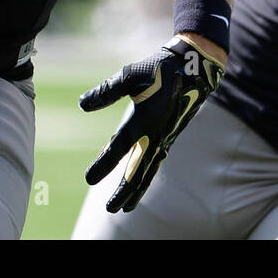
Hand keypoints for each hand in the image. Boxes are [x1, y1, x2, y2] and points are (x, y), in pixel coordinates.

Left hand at [79, 37, 224, 212]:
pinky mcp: (170, 135)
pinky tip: (144, 180)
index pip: (118, 148)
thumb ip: (107, 91)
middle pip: (138, 171)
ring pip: (150, 171)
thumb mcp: (130, 75)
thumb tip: (82, 104)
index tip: (88, 179)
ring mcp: (165, 138)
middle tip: (111, 209)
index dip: (103, 164)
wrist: (195, 68)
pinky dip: (149, 176)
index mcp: (144, 121)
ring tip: (126, 206)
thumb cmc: (160, 69)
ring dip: (137, 189)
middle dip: (124, 191)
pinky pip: (157, 163)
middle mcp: (156, 135)